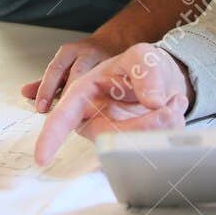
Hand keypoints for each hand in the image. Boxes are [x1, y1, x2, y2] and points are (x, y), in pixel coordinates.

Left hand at [21, 35, 120, 113]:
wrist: (114, 42)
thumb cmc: (84, 58)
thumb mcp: (63, 66)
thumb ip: (46, 81)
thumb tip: (24, 93)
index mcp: (70, 52)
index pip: (55, 70)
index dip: (47, 90)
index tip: (41, 108)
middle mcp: (87, 54)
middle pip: (77, 75)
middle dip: (70, 96)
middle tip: (62, 117)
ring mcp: (107, 60)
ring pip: (98, 80)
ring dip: (91, 100)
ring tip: (84, 118)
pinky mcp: (122, 69)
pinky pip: (115, 85)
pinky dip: (109, 99)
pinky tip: (105, 113)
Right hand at [34, 43, 191, 164]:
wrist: (164, 80)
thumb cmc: (142, 66)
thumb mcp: (143, 56)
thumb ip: (147, 74)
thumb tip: (153, 102)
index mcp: (84, 94)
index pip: (61, 117)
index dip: (50, 137)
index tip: (41, 158)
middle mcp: (94, 119)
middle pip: (111, 138)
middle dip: (145, 126)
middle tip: (170, 109)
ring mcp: (113, 135)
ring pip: (134, 146)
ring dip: (162, 127)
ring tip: (174, 103)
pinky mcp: (132, 146)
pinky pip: (150, 148)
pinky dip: (169, 130)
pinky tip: (173, 110)